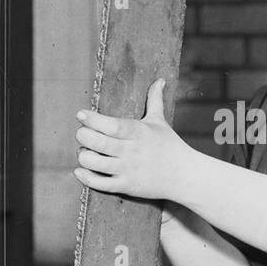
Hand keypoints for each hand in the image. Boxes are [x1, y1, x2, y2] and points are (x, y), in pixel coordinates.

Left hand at [73, 78, 188, 201]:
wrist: (186, 176)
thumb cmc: (170, 146)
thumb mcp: (160, 121)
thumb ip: (154, 99)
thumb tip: (160, 79)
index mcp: (138, 132)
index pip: (111, 124)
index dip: (93, 119)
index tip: (81, 114)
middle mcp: (132, 150)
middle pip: (99, 142)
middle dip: (83, 136)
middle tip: (81, 133)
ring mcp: (129, 169)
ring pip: (96, 163)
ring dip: (83, 156)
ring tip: (84, 151)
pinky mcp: (127, 186)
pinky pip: (101, 184)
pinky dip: (86, 177)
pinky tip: (80, 170)